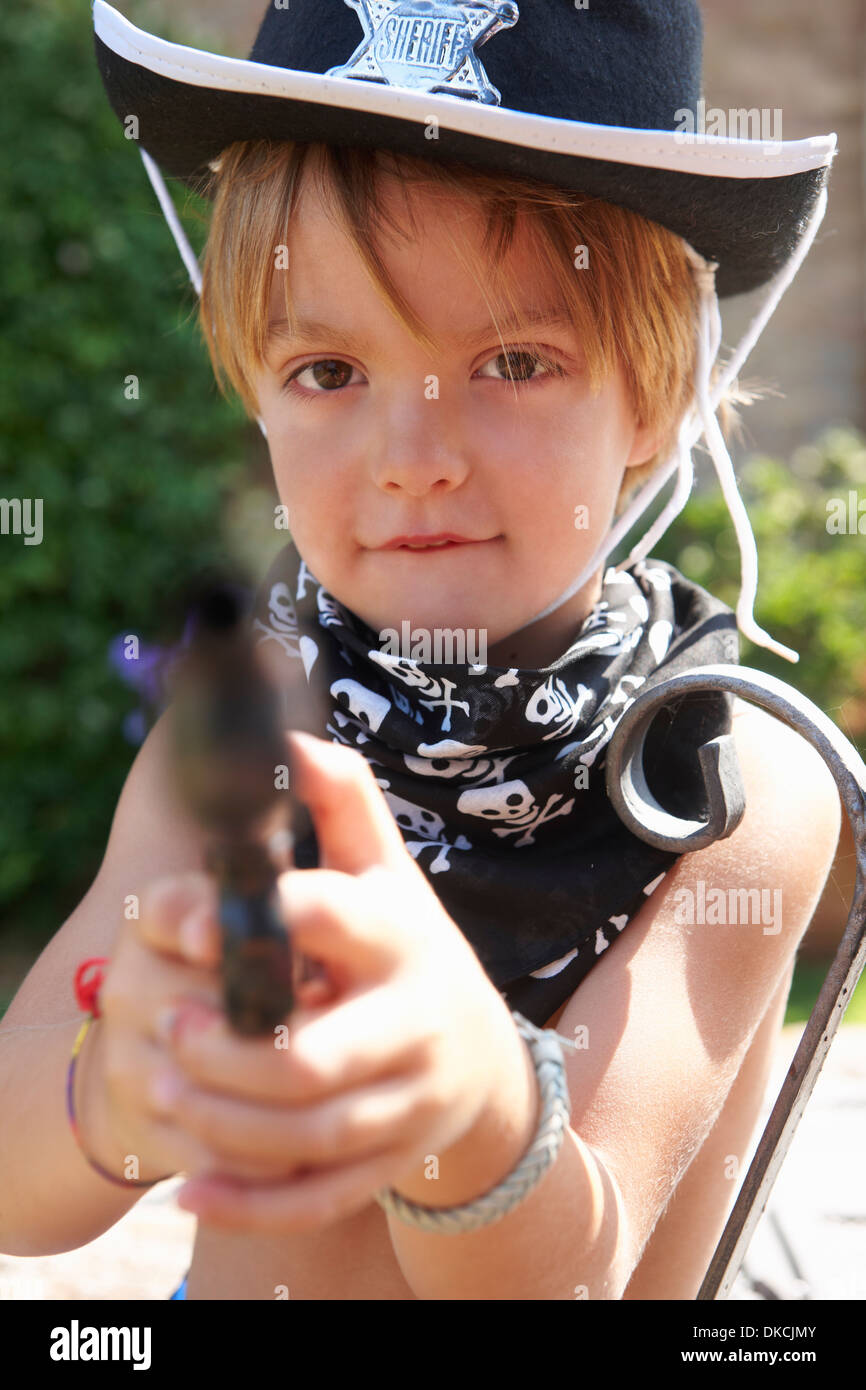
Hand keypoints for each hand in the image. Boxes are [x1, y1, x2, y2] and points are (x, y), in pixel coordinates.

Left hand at [163, 730, 517, 1233]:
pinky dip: (252, 1201)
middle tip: (168, 1029)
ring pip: (310, 1135)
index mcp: (402, 937)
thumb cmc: (408, 950)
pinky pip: (319, 1197)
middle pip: (315, 1057)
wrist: (484, 1060)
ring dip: (224, 1123)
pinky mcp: (390, 1164)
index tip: (186, 926)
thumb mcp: (389, 874)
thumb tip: (289, 737)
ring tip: (164, 1089)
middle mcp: (412, 1022)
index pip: (334, 919)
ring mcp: (407, 1103)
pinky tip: (190, 1190)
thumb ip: (345, 805)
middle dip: (231, 1053)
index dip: (259, 919)